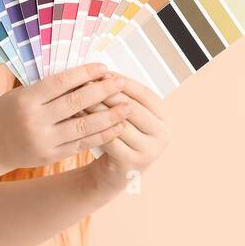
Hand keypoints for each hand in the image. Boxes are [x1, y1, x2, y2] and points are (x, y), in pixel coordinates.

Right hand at [0, 64, 131, 171]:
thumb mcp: (19, 93)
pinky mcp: (51, 156)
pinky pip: (82, 145)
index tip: (104, 68)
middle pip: (76, 103)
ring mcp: (44, 141)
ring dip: (110, 116)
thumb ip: (46, 85)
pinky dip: (102, 136)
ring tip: (128, 106)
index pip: (62, 82)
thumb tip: (80, 71)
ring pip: (84, 127)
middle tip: (122, 83)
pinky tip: (117, 127)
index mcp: (27, 99)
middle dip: (103, 91)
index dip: (85, 73)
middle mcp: (36, 120)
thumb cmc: (6, 113)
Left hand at [79, 74, 171, 195]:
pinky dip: (92, 125)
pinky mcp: (131, 163)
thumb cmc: (123, 139)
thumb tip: (103, 74)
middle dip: (107, 93)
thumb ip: (124, 97)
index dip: (123, 81)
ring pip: (118, 122)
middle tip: (87, 83)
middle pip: (131, 107)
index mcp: (166, 119)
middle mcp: (163, 135)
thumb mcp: (131, 117)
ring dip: (97, 108)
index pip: (144, 94)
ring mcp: (149, 151)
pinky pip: (108, 138)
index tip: (104, 72)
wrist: (117, 173)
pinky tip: (78, 117)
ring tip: (79, 98)